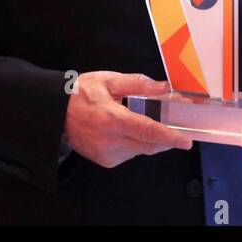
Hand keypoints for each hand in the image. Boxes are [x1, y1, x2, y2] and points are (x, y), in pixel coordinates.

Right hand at [63, 71, 192, 168]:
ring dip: (149, 139)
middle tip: (174, 126)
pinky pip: (130, 153)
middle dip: (165, 138)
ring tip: (141, 122)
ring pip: (141, 150)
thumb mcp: (109, 80)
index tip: (185, 142)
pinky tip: (127, 131)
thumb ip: (139, 84)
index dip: (169, 138)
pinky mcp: (106, 161)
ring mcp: (107, 154)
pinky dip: (136, 143)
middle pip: (149, 145)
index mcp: (113, 119)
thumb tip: (164, 88)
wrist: (55, 114)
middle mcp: (111, 141)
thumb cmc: (80, 94)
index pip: (148, 132)